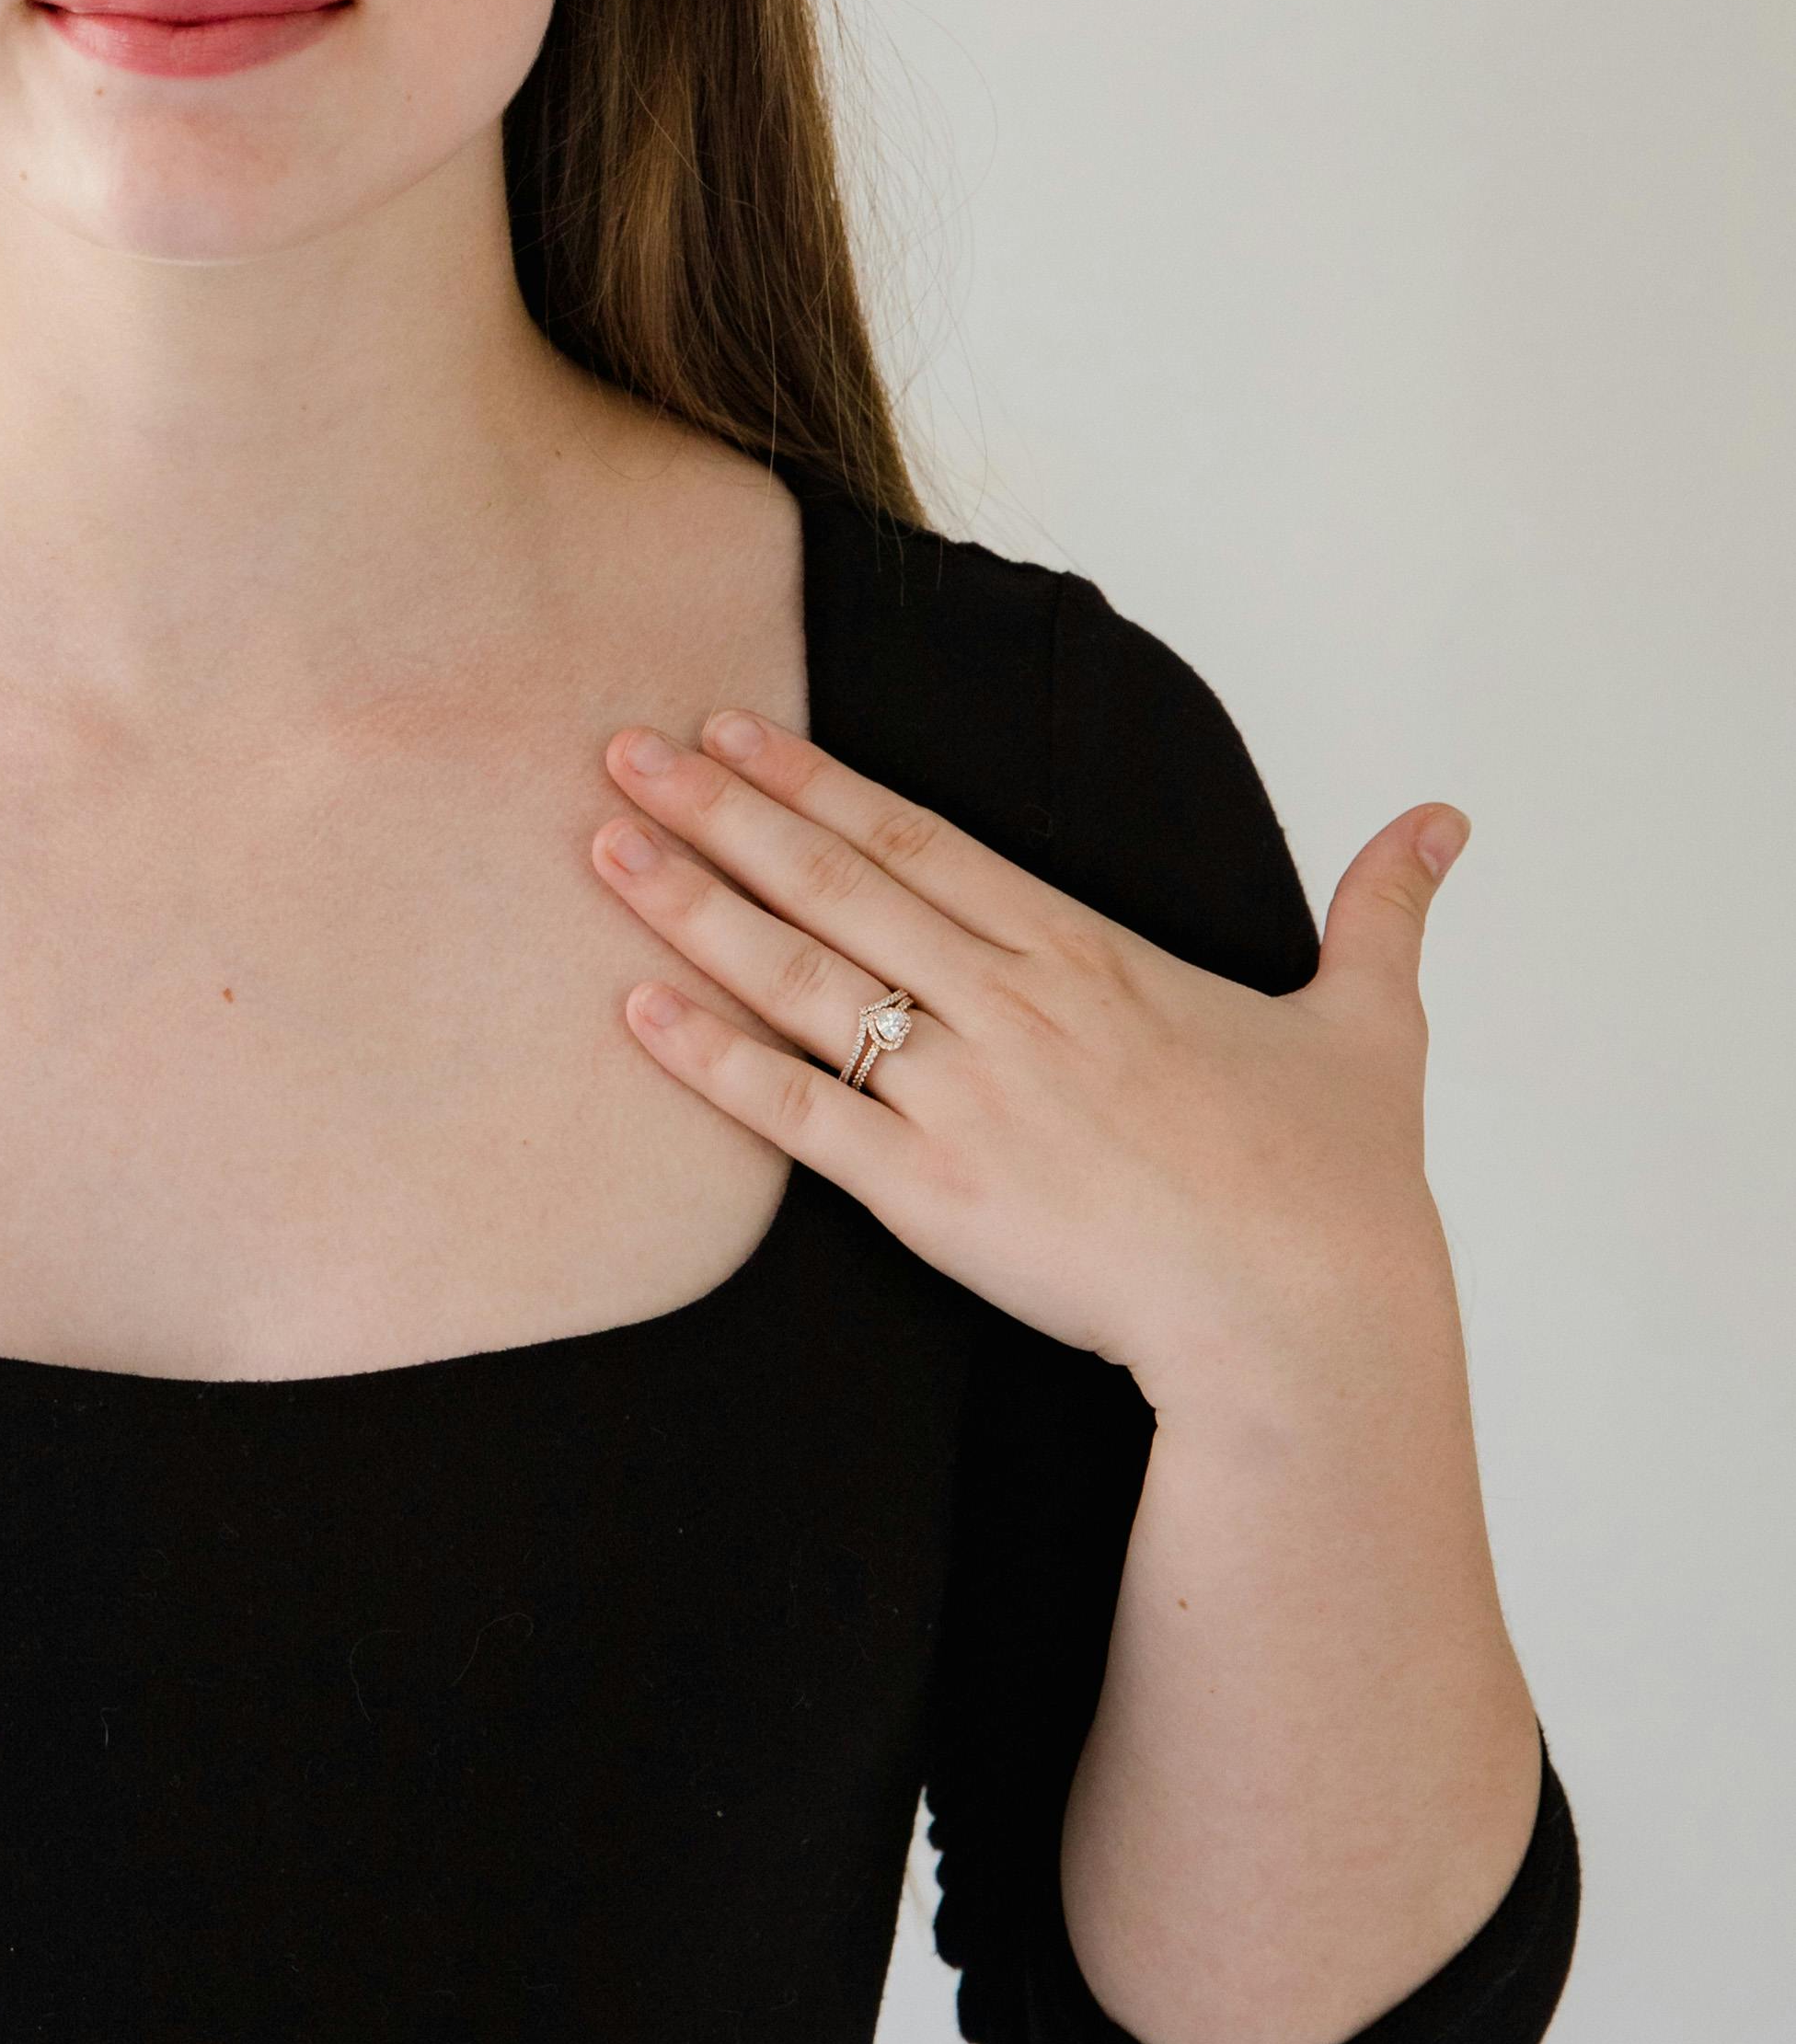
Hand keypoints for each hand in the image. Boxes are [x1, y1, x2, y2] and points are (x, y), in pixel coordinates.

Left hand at [590, 709, 1468, 1409]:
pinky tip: (633, 1012)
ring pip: (801, 979)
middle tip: (622, 744)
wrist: (1305, 1318)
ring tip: (602, 845)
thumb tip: (1442, 825)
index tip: (736, 725)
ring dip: (690, 907)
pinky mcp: (935, 1198)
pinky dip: (712, 1062)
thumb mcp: (1371, 1027)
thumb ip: (1385, 913)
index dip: (818, 780)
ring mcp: (965, 1099)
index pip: (921, 840)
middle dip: (720, 810)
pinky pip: (799, 1118)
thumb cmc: (1337, 1187)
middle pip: (837, 884)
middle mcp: (1010, 1008)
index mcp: (1088, 956)